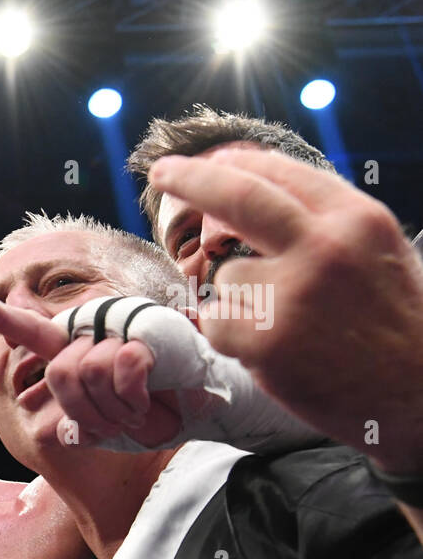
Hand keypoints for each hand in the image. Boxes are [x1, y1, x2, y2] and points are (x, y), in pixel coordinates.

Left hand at [0, 289, 183, 447]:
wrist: (202, 415)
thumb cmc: (152, 416)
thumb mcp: (106, 424)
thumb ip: (77, 421)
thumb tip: (57, 430)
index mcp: (78, 348)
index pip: (31, 330)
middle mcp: (94, 330)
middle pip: (57, 373)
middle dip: (85, 411)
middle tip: (117, 421)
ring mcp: (120, 327)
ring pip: (87, 373)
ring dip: (113, 408)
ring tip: (136, 409)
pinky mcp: (147, 333)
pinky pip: (120, 369)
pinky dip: (133, 397)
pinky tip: (150, 397)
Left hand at [150, 149, 422, 472]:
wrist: (417, 398)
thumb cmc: (393, 327)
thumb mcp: (376, 254)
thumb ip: (322, 225)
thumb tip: (255, 190)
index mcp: (356, 220)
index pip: (281, 175)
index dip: (236, 166)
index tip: (208, 161)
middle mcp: (325, 247)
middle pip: (237, 197)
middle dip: (190, 179)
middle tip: (160, 173)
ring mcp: (293, 293)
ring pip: (225, 276)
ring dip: (239, 300)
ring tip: (287, 327)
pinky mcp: (265, 340)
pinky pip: (217, 322)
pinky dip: (232, 337)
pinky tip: (275, 351)